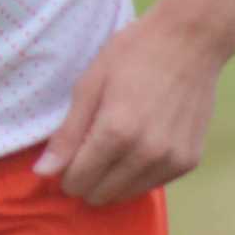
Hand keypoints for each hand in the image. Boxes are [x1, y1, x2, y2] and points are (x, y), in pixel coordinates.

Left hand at [32, 8, 223, 204]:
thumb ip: (66, 134)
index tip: (70, 152)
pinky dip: (138, 173)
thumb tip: (43, 173)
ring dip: (113, 178)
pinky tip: (140, 143)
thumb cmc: (134, 53)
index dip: (65, 171)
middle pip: (100, 194)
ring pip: (125, 195)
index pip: (77, 181)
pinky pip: (151, 185)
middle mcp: (146, 154)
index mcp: (116, 132)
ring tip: (116, 143)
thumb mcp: (90, 84)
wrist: (191, 40)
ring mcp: (171, 160)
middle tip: (91, 146)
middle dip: (87, 177)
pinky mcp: (189, 162)